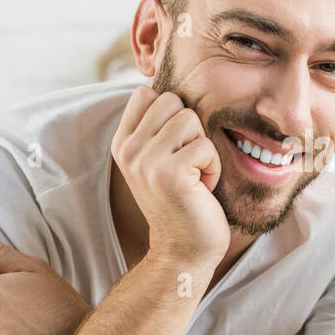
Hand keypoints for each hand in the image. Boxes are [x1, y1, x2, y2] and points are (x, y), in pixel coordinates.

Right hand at [111, 85, 229, 266]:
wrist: (183, 250)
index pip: (147, 93)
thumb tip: (168, 84)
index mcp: (122, 143)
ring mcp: (146, 162)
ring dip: (203, 148)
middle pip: (172, 101)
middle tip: (187, 163)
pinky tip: (201, 188)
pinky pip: (206, 145)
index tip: (174, 147)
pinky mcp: (170, 174)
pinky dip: (212, 167)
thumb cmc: (182, 200)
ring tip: (193, 175)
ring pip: (191, 119)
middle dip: (191, 129)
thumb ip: (157, 125)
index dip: (172, 113)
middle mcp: (128, 150)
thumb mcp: (159, 158)